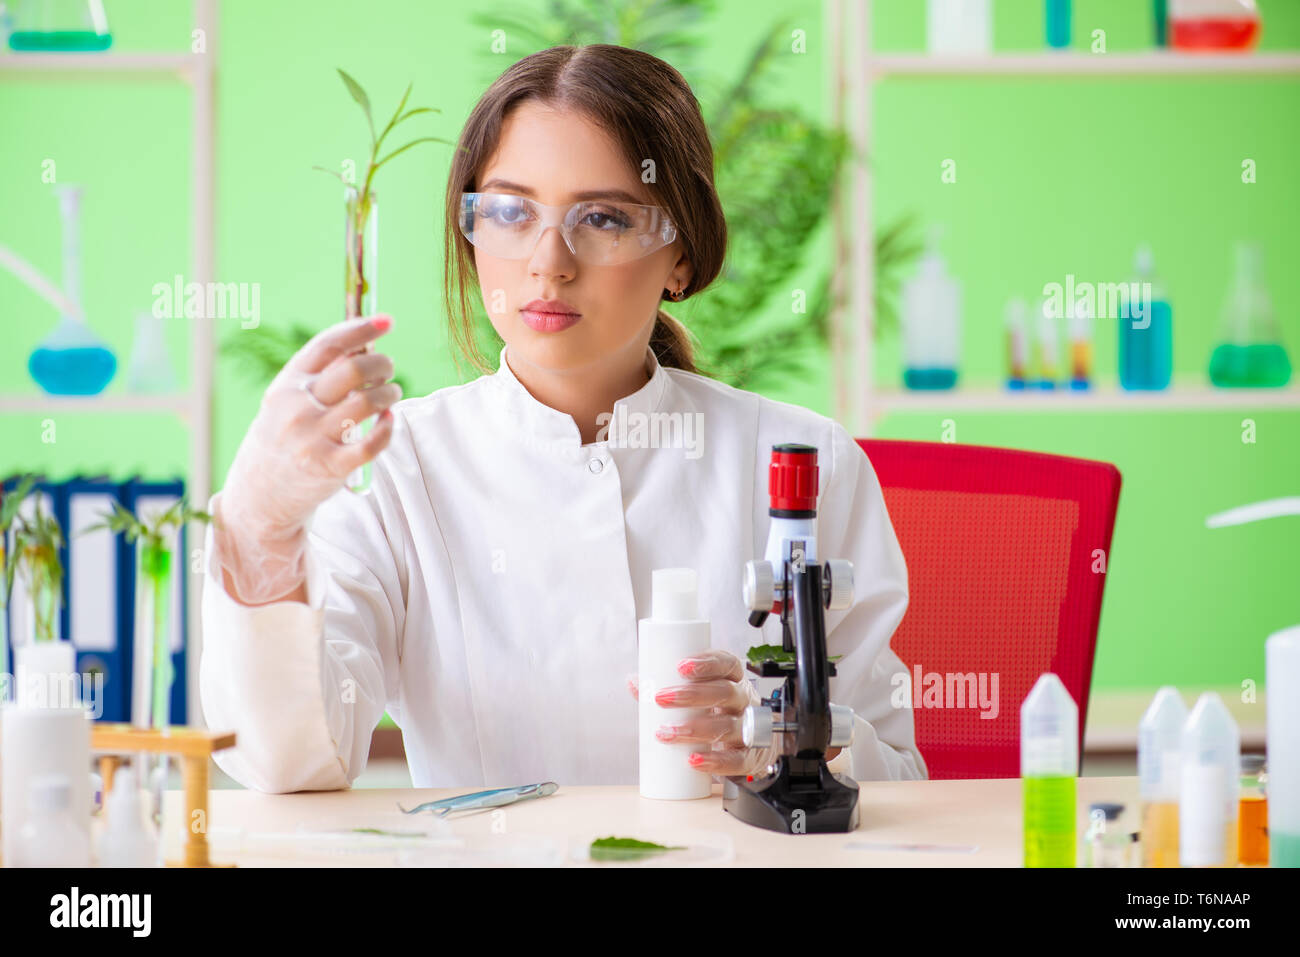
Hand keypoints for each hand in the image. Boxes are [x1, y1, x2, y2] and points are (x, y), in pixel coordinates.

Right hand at [213, 315, 401, 604]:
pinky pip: (373, 442)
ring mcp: (313, 437)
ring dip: (390, 393)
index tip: (387, 321)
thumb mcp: (286, 401)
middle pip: (354, 369)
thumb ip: (318, 376)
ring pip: (369, 402)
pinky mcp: (330, 467)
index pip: (328, 345)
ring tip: (392, 395)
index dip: (361, 328)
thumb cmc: (281, 439)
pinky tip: (388, 421)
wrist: (259, 495)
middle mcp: (297, 407)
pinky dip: (388, 427)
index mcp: (287, 384)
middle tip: (389, 369)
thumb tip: (363, 343)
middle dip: (382, 364)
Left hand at [626, 648, 777, 776]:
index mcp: (733, 680)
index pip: (727, 664)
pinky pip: (736, 760)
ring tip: (666, 733)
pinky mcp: (749, 758)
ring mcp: (749, 730)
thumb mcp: (699, 698)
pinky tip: (693, 761)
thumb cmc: (715, 714)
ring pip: (727, 726)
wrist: (748, 748)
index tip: (681, 666)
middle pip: (726, 692)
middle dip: (693, 695)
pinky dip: (715, 762)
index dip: (707, 663)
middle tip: (662, 698)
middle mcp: (744, 702)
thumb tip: (635, 682)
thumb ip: (668, 689)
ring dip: (695, 729)